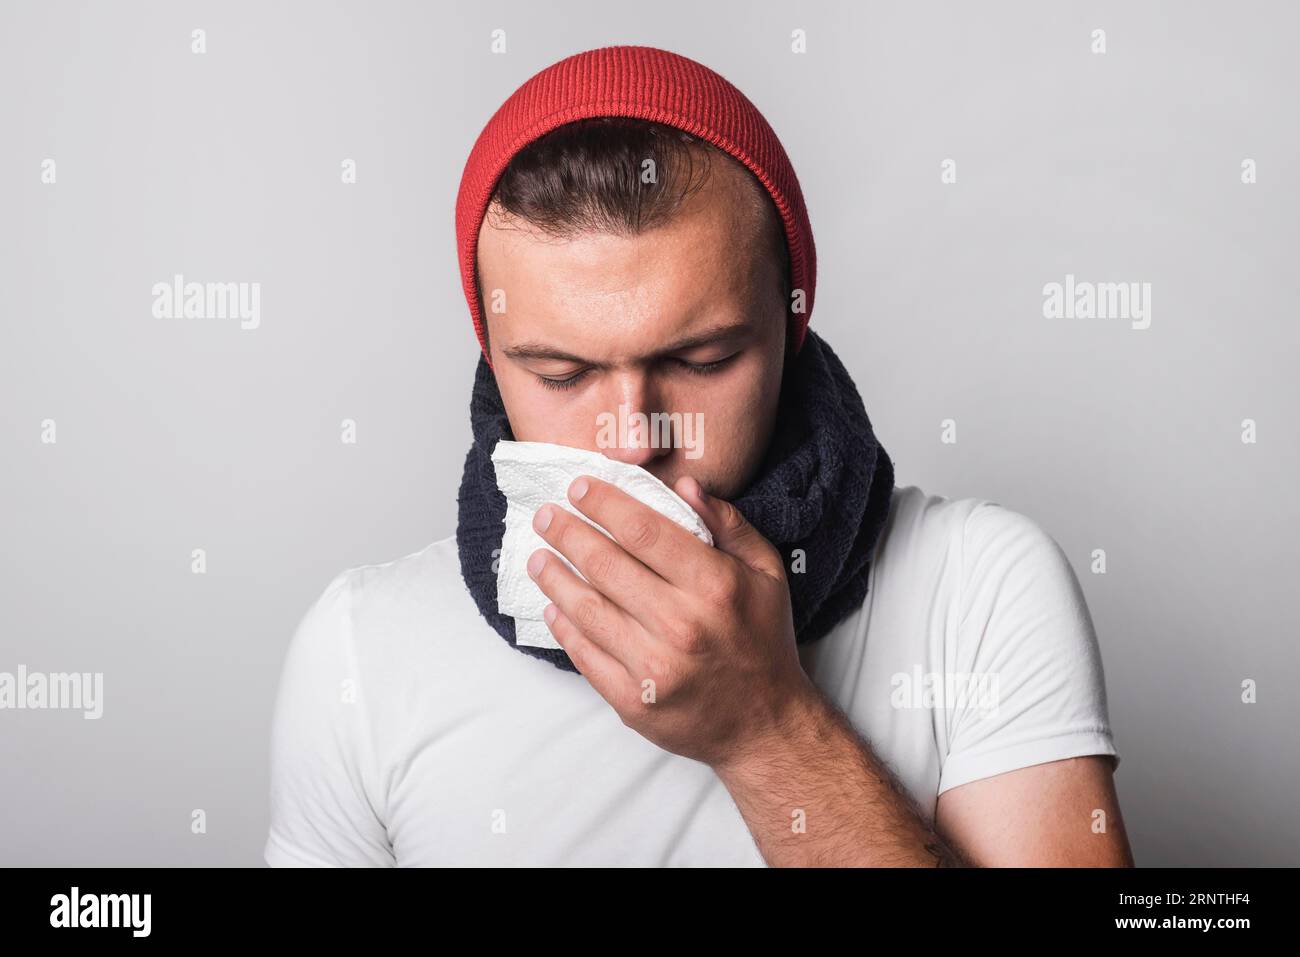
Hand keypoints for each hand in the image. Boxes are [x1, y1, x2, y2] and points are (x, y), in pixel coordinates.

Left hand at [526, 473, 818, 769]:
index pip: (644, 531)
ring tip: (538, 557)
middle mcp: (682, 624)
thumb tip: (683, 484)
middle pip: (606, 565)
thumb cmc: (763, 639)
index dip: (604, 504)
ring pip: (587, 609)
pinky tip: (552, 605)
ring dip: (555, 577)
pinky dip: (563, 627)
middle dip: (568, 533)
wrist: (765, 724)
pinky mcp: (634, 702)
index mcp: (714, 586)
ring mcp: (654, 667)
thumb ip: (727, 524)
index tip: (579, 487)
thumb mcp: (766, 572)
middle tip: (546, 516)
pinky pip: (585, 655)